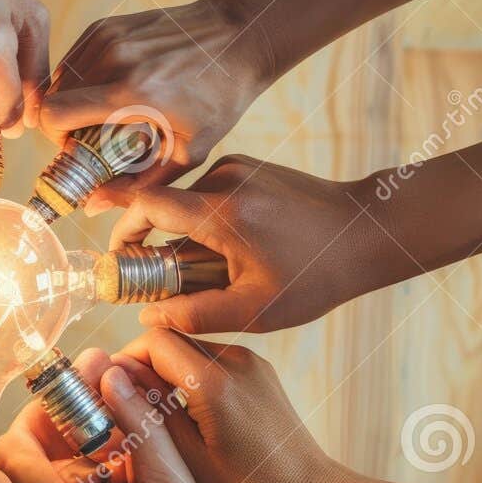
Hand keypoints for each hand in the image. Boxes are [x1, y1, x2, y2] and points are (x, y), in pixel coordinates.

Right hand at [0, 349, 256, 482]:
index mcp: (115, 449)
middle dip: (56, 397)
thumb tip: (108, 367)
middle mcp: (78, 465)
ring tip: (82, 468)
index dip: (84, 375)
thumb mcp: (170, 475)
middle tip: (76, 389)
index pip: (87, 398)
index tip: (96, 359)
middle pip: (44, 414)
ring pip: (18, 444)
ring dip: (42, 442)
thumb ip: (139, 422)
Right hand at [40, 0, 276, 209]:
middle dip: (62, 124)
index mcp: (133, 93)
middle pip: (52, 98)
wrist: (239, 34)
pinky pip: (74, 58)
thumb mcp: (189, 150)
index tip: (78, 149)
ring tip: (99, 114)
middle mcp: (115, 59)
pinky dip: (78, 79)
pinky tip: (104, 90)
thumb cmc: (220, 94)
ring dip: (69, 101)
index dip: (57, 139)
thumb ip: (139, 183)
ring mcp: (110, 37)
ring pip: (59, 78)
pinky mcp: (109, 25)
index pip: (56, 114)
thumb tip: (93, 205)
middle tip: (89, 137)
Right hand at [110, 154, 382, 333]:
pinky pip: (207, 194)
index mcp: (223, 212)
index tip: (112, 254)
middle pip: (162, 204)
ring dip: (180, 234)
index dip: (119, 229)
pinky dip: (203, 222)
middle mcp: (225, 178)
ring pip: (185, 201)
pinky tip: (228, 252)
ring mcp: (238, 167)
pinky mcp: (249, 166)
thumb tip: (149, 316)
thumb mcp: (257, 309)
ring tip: (204, 271)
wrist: (369, 230)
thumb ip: (196, 315)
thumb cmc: (318, 274)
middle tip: (149, 276)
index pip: (146, 205)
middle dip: (149, 240)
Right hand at [114, 328, 340, 482]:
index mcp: (215, 382)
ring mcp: (250, 360)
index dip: (125, 359)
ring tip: (158, 410)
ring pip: (189, 347)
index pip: (155, 341)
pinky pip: (211, 358)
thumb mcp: (188, 458)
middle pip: (171, 339)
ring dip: (166, 369)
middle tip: (127, 400)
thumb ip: (148, 413)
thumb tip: (113, 377)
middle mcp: (235, 360)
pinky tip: (188, 410)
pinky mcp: (257, 367)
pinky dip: (190, 375)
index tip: (111, 387)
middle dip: (142, 364)